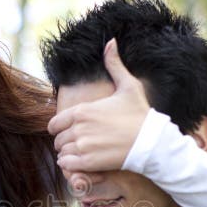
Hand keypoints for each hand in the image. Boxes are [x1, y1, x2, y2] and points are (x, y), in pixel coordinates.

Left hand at [48, 38, 149, 172]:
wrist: (152, 141)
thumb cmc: (140, 114)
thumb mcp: (128, 86)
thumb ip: (114, 65)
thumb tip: (110, 41)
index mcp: (82, 111)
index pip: (54, 124)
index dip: (60, 128)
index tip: (70, 131)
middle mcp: (78, 128)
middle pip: (58, 140)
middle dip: (66, 142)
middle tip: (79, 143)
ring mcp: (83, 146)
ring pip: (62, 153)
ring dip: (69, 154)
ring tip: (82, 153)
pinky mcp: (88, 162)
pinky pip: (67, 165)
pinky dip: (71, 165)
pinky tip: (82, 162)